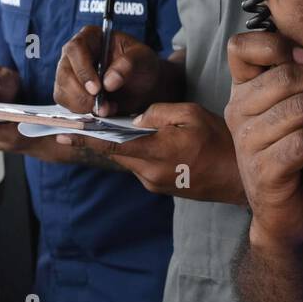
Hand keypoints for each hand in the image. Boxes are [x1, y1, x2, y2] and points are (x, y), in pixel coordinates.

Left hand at [52, 102, 245, 203]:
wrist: (240, 179)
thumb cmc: (220, 142)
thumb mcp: (190, 114)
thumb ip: (157, 113)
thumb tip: (136, 118)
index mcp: (154, 152)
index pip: (110, 144)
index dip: (84, 138)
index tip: (62, 133)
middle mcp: (149, 173)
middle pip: (117, 151)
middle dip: (103, 136)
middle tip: (85, 122)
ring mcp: (155, 183)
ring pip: (131, 158)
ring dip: (128, 144)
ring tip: (138, 129)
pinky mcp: (162, 188)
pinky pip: (143, 166)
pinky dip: (143, 153)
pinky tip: (159, 143)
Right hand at [54, 25, 162, 115]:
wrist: (144, 86)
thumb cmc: (142, 65)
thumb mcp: (142, 58)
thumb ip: (128, 64)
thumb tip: (108, 81)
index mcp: (91, 37)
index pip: (76, 49)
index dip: (83, 70)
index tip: (96, 88)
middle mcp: (75, 54)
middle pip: (64, 73)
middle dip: (81, 94)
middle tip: (101, 105)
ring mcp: (70, 73)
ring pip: (62, 91)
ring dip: (82, 105)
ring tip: (107, 107)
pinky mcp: (70, 92)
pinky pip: (66, 104)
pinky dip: (83, 112)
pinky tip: (102, 110)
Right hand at [225, 30, 302, 249]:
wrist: (289, 215)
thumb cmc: (299, 157)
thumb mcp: (297, 113)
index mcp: (243, 92)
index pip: (240, 48)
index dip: (275, 44)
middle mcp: (237, 113)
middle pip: (287, 76)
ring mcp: (247, 143)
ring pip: (301, 108)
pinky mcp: (263, 170)